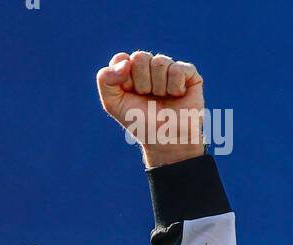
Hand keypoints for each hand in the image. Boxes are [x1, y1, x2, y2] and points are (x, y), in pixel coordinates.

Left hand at [96, 50, 204, 166]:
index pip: (120, 58)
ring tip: (162, 99)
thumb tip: (125, 61)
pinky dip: (175, 87)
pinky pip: (177, 69)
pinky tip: (177, 96)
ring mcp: (169, 68)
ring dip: (158, 87)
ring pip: (160, 62)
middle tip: (147, 97)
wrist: (165, 140)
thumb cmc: (140, 123)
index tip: (129, 93)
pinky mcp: (188, 72)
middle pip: (140, 57)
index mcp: (130, 72)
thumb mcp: (114, 104)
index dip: (123, 78)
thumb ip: (105, 80)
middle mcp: (149, 67)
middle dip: (141, 83)